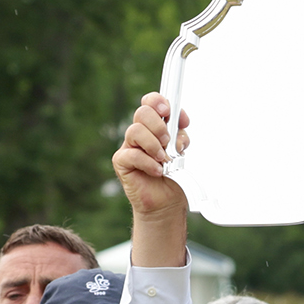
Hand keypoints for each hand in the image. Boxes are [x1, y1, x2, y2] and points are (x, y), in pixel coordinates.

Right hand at [112, 92, 189, 219]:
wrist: (167, 202)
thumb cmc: (173, 176)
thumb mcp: (182, 152)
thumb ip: (180, 135)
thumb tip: (181, 120)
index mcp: (154, 127)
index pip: (150, 103)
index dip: (157, 102)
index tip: (168, 112)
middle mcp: (140, 133)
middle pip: (142, 112)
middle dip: (158, 126)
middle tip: (167, 142)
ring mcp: (129, 146)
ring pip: (136, 131)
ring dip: (154, 145)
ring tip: (164, 160)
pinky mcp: (122, 161)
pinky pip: (132, 154)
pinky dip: (148, 163)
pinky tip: (158, 171)